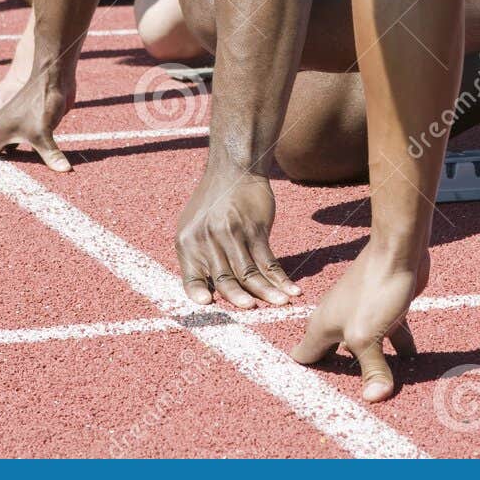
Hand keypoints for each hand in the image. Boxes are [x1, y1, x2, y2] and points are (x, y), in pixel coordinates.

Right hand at [0, 74, 74, 170]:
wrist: (53, 76)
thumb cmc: (41, 102)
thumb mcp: (44, 133)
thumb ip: (51, 155)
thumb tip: (65, 171)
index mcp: (0, 131)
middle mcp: (6, 127)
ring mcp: (19, 123)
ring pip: (10, 145)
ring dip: (10, 157)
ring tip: (9, 175)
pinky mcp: (33, 121)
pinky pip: (25, 139)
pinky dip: (25, 150)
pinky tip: (30, 158)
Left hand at [175, 171, 300, 308]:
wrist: (234, 169)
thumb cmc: (214, 202)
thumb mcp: (195, 226)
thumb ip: (199, 256)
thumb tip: (208, 290)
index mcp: (188, 242)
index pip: (191, 275)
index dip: (198, 291)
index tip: (207, 304)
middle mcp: (208, 239)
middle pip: (224, 277)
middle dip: (239, 297)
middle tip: (251, 311)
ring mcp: (233, 234)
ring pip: (249, 271)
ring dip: (266, 291)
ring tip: (280, 304)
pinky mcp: (255, 229)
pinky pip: (268, 259)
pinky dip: (280, 277)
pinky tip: (291, 288)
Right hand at [290, 238, 428, 401]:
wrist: (398, 250)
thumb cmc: (373, 289)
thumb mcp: (368, 336)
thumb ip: (371, 368)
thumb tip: (374, 399)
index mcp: (322, 327)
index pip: (303, 357)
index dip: (305, 377)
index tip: (314, 399)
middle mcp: (337, 321)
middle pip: (335, 357)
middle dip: (344, 378)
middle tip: (354, 403)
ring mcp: (362, 315)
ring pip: (365, 349)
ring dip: (377, 367)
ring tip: (388, 391)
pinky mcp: (386, 310)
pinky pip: (389, 338)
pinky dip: (399, 352)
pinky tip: (414, 366)